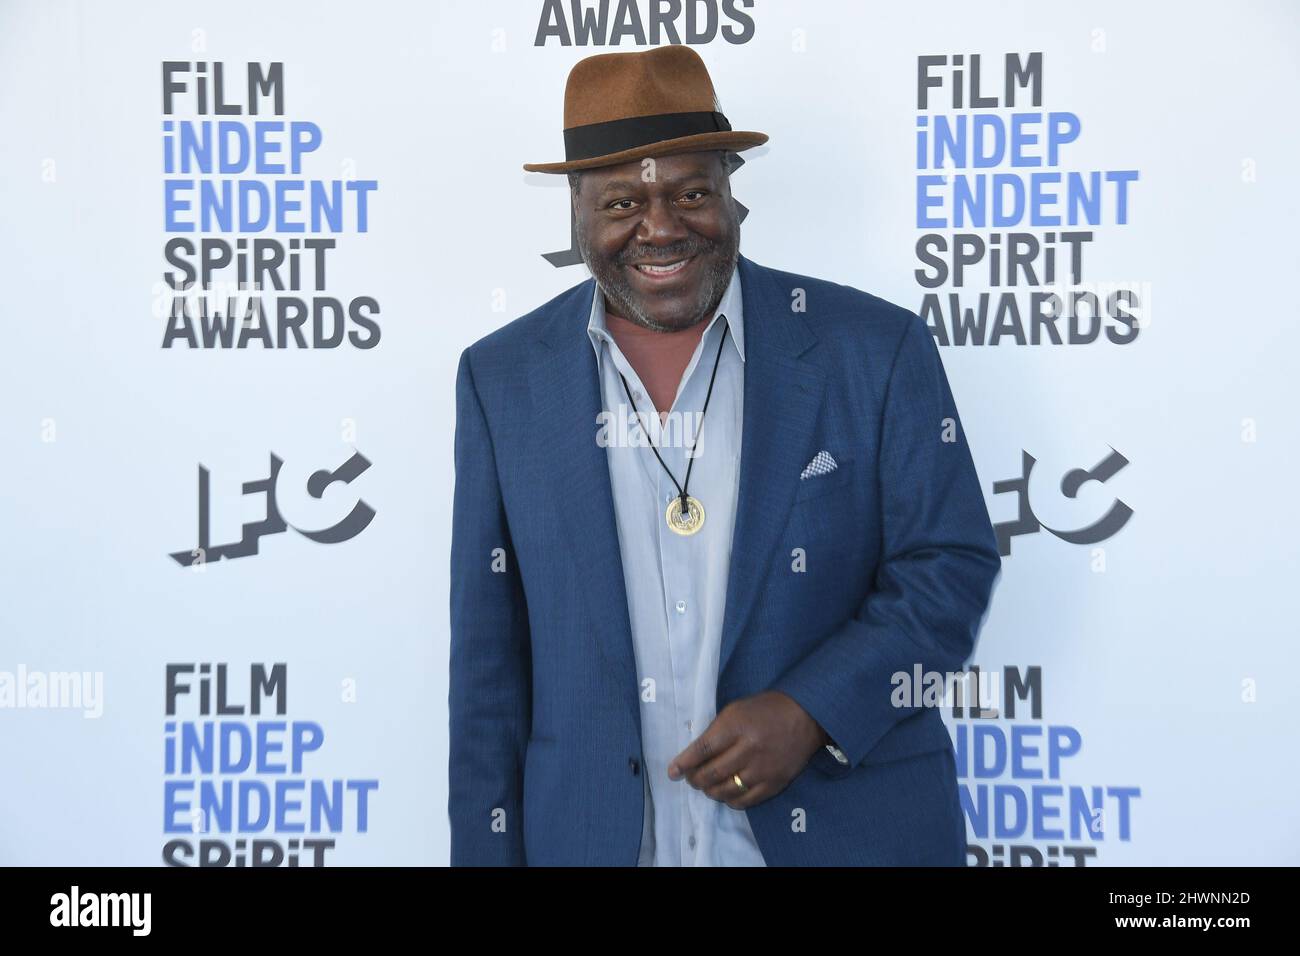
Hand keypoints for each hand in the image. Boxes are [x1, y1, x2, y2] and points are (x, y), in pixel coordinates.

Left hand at [666, 690, 826, 809]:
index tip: (672, 772)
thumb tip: (694, 754)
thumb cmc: (765, 709)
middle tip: (690, 778)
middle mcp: (749, 749)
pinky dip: (731, 801)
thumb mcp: (736, 709)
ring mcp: (763, 769)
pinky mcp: (775, 784)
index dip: (684, 763)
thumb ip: (716, 730)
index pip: (703, 749)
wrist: (806, 716)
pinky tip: (726, 795)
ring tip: (707, 786)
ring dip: (710, 791)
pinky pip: (746, 801)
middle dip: (695, 779)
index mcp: (736, 726)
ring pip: (726, 790)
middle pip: (712, 773)